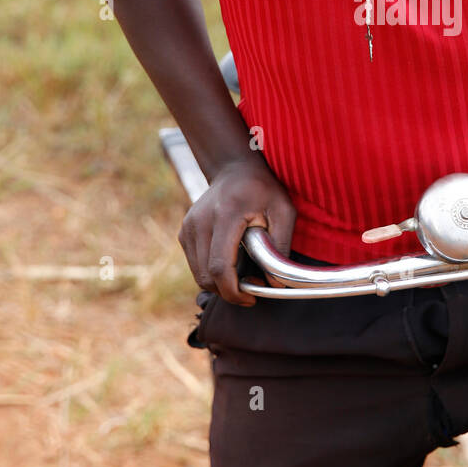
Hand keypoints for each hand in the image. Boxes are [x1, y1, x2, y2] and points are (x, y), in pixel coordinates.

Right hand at [178, 156, 296, 304]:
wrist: (234, 168)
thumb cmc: (262, 189)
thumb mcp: (283, 211)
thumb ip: (281, 245)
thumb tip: (275, 284)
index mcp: (225, 215)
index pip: (218, 266)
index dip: (233, 290)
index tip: (251, 298)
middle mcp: (200, 222)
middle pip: (205, 276)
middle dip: (228, 291)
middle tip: (252, 288)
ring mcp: (188, 227)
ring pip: (198, 274)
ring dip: (219, 284)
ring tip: (243, 276)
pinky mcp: (184, 232)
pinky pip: (195, 265)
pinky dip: (211, 273)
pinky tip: (231, 264)